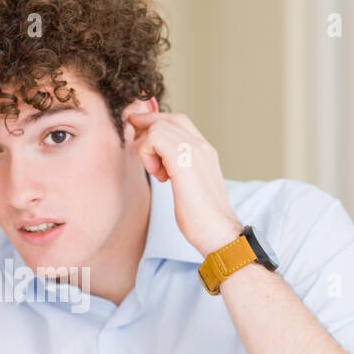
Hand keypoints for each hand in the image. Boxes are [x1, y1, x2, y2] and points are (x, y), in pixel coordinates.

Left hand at [126, 111, 241, 254]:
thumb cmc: (202, 217)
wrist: (219, 233)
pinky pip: (156, 139)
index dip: (156, 123)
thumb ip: (177, 168)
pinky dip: (147, 153)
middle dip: (145, 127)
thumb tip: (159, 163)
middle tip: (135, 145)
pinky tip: (157, 174)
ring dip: (147, 147)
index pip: (179, 121)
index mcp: (205, 151)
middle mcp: (202, 146)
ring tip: (155, 171)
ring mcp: (195, 151)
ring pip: (159, 127)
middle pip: (168, 119)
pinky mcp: (184, 161)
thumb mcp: (188, 185)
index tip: (140, 135)